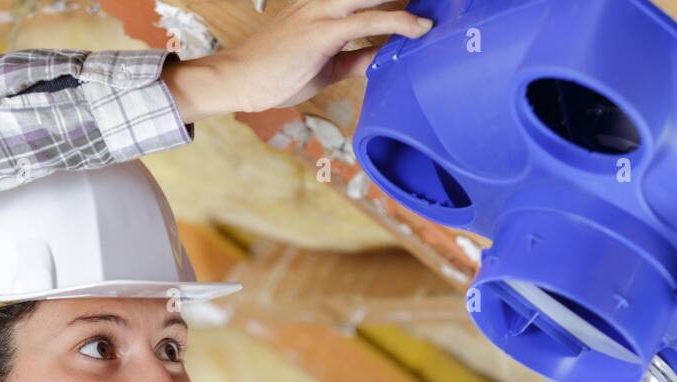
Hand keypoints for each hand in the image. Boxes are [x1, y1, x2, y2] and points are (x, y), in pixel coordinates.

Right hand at [161, 0, 433, 122]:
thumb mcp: (326, 66)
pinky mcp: (324, 31)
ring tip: (436, 5)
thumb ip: (355, 57)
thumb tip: (382, 58)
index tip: (421, 3)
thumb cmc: (277, 73)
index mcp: (323, 4)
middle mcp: (324, 0)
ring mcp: (324, 12)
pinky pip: (370, 20)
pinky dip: (399, 22)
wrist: (240, 79)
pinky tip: (420, 28)